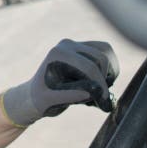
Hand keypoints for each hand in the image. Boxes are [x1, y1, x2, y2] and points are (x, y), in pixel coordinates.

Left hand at [1, 39, 118, 127]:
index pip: (89, 68)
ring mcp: (76, 44)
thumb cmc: (43, 99)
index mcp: (58, 54)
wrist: (37, 95)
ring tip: (100, 90)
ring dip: (109, 72)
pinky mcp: (83, 47)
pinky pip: (105, 51)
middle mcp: (67, 44)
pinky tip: (101, 83)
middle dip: (104, 80)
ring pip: (106, 52)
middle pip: (101, 59)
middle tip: (99, 100)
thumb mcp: (54, 101)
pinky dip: (109, 67)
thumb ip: (73, 95)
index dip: (101, 86)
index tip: (104, 103)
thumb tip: (96, 91)